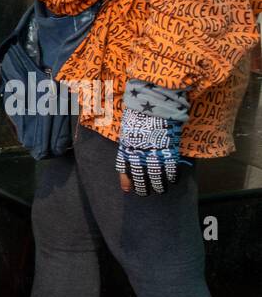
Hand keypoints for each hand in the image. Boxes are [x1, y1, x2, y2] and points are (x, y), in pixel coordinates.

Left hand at [115, 80, 189, 194]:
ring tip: (161, 190)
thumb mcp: (128, 126)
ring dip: (158, 185)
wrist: (153, 102)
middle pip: (139, 177)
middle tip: (146, 193)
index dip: (125, 181)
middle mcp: (137, 154)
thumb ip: (129, 138)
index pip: (123, 169)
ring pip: (155, 177)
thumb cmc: (139, 111)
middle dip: (142, 187)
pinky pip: (170, 169)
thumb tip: (130, 143)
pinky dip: (172, 176)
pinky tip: (173, 180)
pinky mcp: (167, 150)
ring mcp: (153, 153)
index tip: (127, 189)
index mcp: (126, 147)